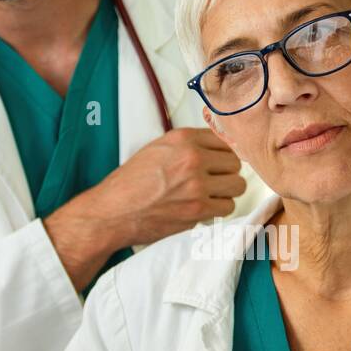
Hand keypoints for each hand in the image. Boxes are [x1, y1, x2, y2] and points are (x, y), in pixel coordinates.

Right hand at [45, 128, 246, 290]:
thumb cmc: (131, 182)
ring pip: (237, 185)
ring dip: (226, 192)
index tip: (217, 163)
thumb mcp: (157, 149)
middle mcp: (192, 158)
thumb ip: (187, 146)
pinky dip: (219, 210)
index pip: (223, 140)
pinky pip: (228, 207)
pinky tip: (204, 208)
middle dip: (226, 173)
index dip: (221, 154)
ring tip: (211, 196)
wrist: (113, 211)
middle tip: (213, 182)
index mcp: (182, 138)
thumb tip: (218, 148)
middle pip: (235, 163)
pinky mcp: (198, 209)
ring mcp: (197, 184)